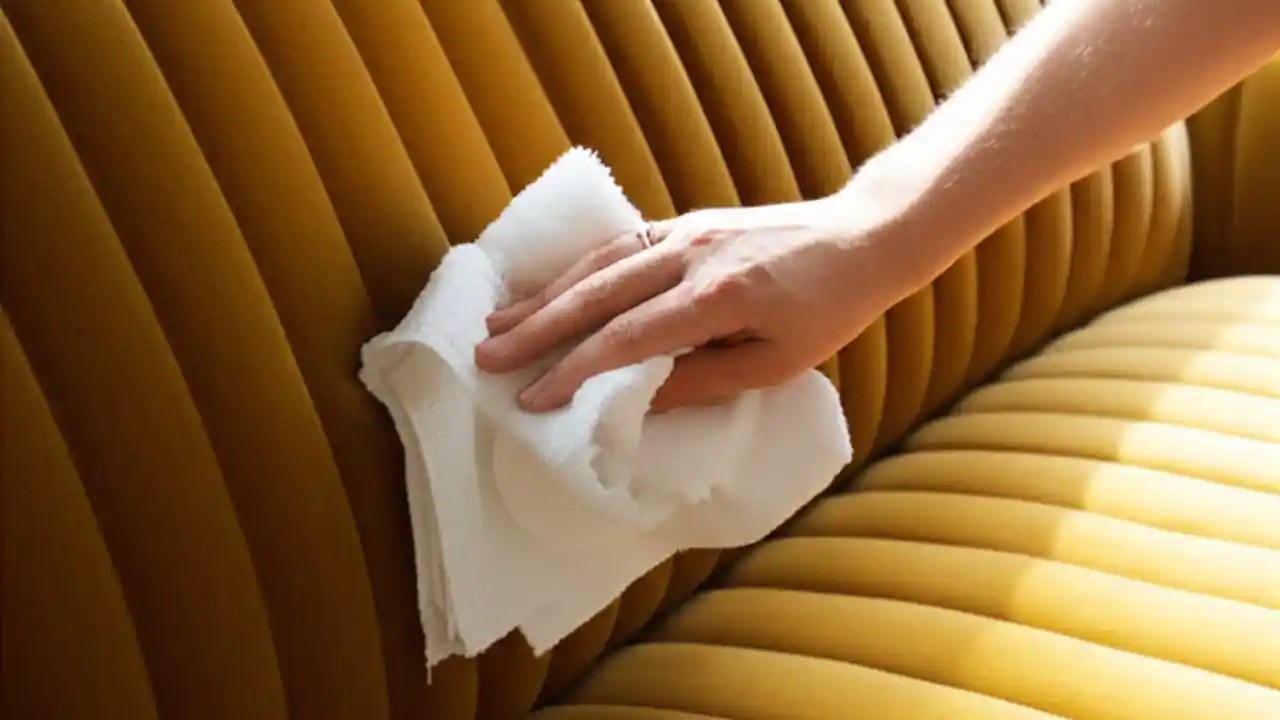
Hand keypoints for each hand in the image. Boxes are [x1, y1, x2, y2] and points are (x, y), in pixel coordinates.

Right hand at [474, 196, 923, 412]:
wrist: (860, 239)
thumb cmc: (826, 312)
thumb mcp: (774, 364)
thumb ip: (703, 379)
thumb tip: (636, 399)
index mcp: (714, 299)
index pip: (623, 340)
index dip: (572, 372)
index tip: (531, 399)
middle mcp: (689, 257)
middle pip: (595, 295)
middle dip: (535, 329)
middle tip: (485, 357)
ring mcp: (684, 232)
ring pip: (597, 264)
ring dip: (544, 295)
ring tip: (498, 323)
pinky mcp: (685, 222)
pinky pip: (617, 245)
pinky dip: (575, 268)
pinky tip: (548, 288)